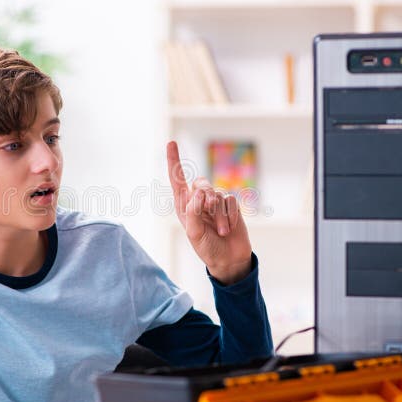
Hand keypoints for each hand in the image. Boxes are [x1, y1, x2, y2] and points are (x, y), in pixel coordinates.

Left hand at [167, 141, 252, 284]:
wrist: (228, 258)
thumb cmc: (207, 247)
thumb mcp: (194, 233)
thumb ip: (193, 211)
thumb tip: (198, 191)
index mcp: (184, 205)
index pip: (177, 179)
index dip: (174, 161)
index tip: (171, 142)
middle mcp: (199, 200)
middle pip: (200, 183)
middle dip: (205, 199)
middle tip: (208, 215)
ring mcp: (215, 201)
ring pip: (216, 194)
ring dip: (219, 215)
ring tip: (220, 231)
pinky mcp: (230, 204)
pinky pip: (230, 199)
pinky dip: (229, 215)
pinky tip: (229, 227)